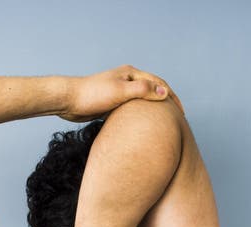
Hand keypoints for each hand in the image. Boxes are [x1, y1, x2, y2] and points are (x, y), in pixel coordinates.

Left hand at [60, 64, 184, 122]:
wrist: (68, 101)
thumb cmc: (92, 95)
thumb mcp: (120, 92)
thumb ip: (143, 91)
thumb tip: (165, 93)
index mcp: (131, 74)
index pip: (159, 83)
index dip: (172, 98)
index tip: (182, 113)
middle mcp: (127, 80)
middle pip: (152, 91)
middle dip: (166, 104)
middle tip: (177, 120)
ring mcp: (119, 91)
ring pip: (142, 102)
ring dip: (153, 111)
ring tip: (163, 125)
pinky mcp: (111, 103)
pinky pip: (131, 110)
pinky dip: (140, 117)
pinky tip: (142, 129)